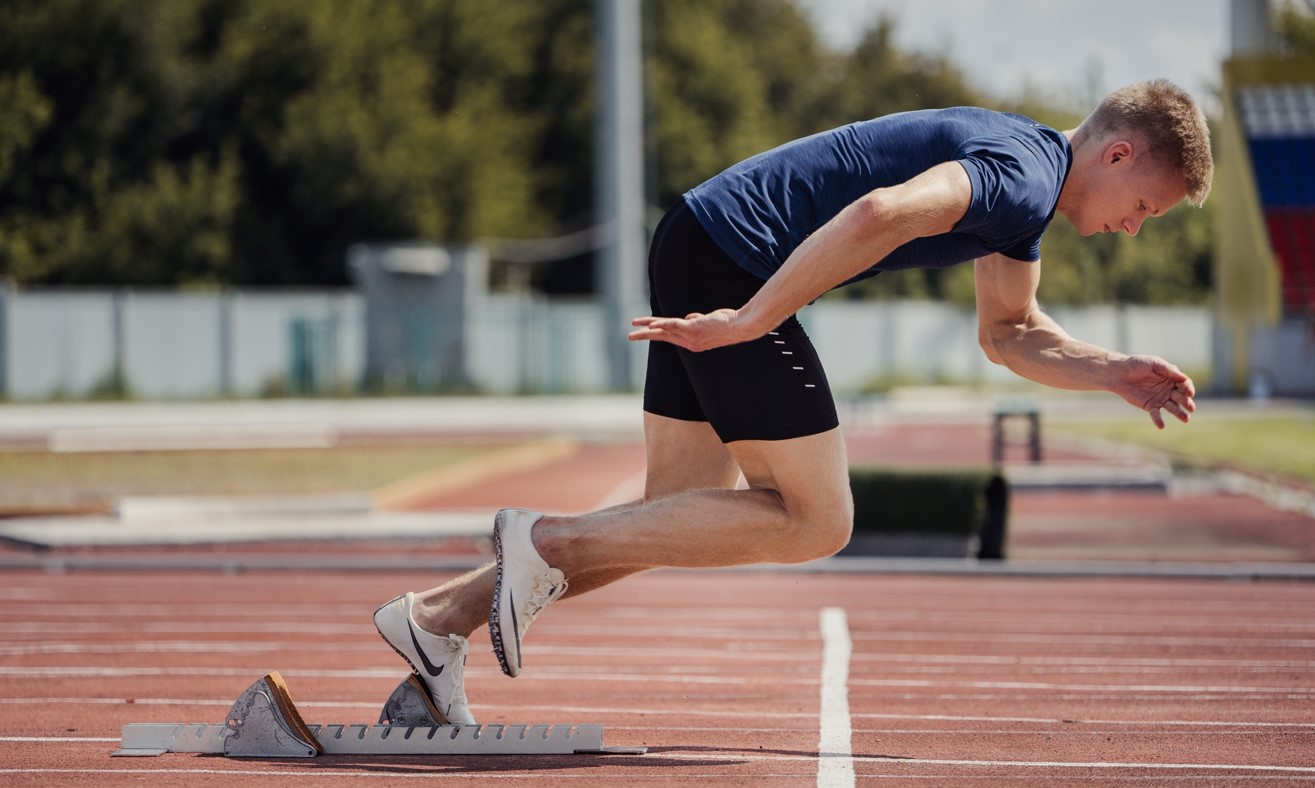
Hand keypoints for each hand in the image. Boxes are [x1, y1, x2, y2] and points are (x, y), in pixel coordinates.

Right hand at [627, 308, 754, 351]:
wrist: (740, 327)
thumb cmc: (728, 323)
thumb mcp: (709, 320)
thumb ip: (696, 319)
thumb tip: (690, 317)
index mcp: (691, 342)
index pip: (669, 335)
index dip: (656, 330)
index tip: (645, 327)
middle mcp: (689, 342)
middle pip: (662, 336)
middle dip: (644, 335)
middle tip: (629, 336)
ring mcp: (690, 336)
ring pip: (664, 330)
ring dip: (647, 329)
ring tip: (634, 328)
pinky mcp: (693, 329)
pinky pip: (673, 326)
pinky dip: (662, 325)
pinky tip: (651, 325)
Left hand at [1114, 355, 1196, 428]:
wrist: (1119, 373)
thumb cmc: (1137, 364)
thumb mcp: (1154, 363)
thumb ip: (1169, 370)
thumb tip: (1184, 378)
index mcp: (1172, 378)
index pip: (1184, 384)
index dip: (1188, 388)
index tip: (1190, 393)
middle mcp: (1169, 390)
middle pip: (1181, 397)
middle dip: (1186, 402)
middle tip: (1191, 408)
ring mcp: (1160, 399)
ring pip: (1172, 407)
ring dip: (1179, 413)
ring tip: (1186, 419)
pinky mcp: (1150, 406)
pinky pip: (1156, 414)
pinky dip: (1158, 420)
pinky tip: (1161, 426)